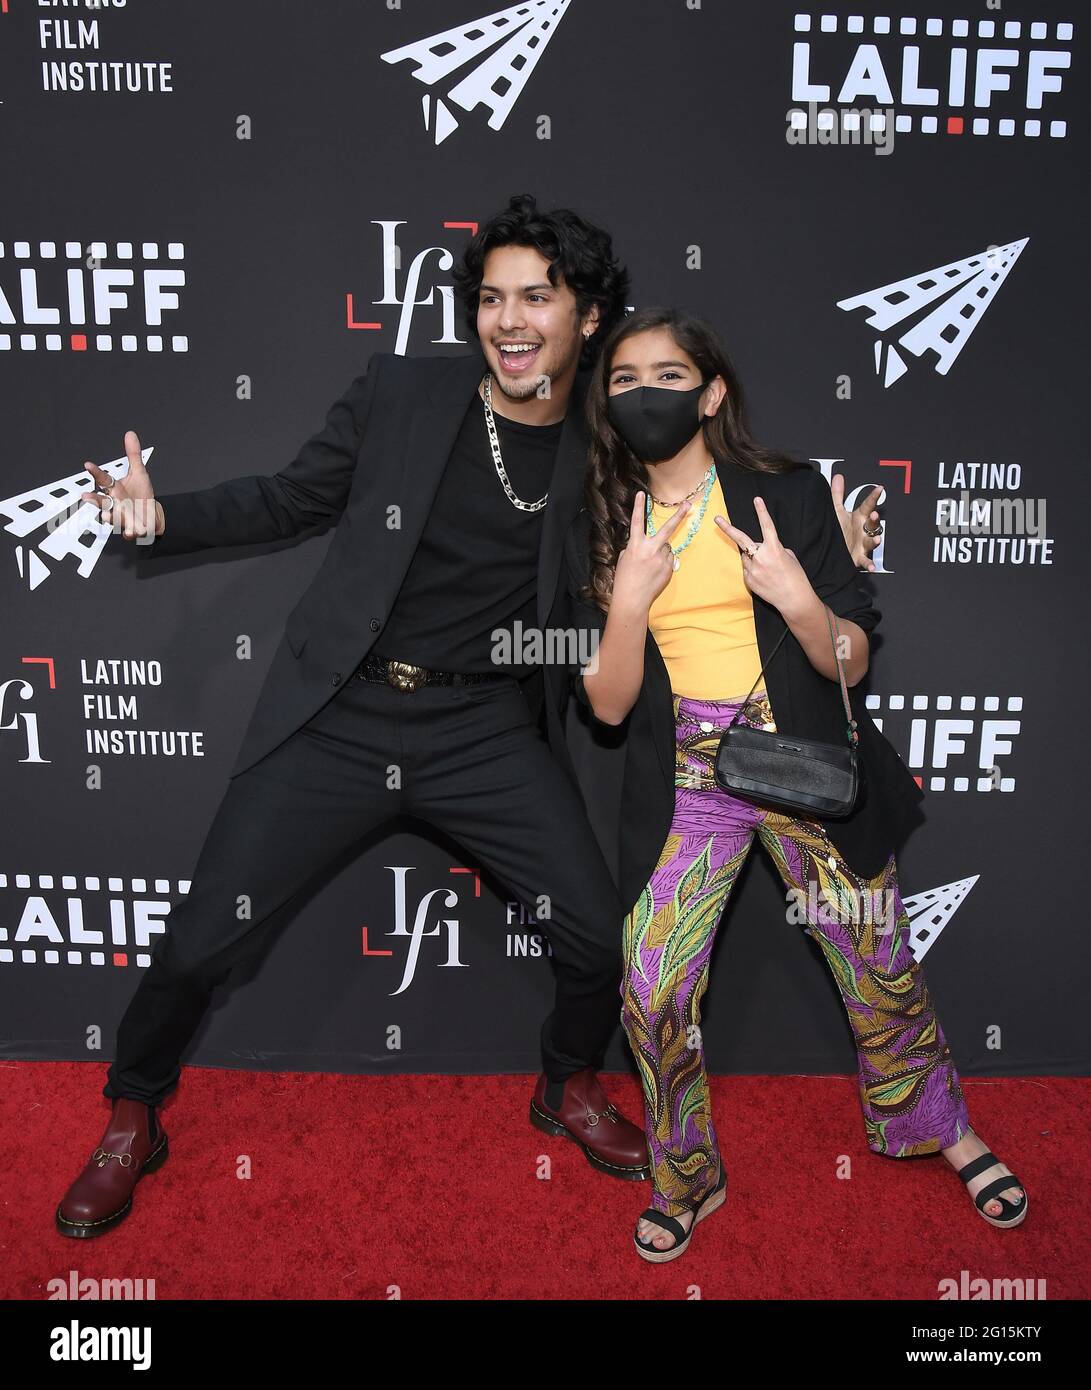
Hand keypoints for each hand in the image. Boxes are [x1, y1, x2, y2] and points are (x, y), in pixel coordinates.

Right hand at [79, 430, 160, 540]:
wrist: (151, 516)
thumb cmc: (141, 495)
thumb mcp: (139, 473)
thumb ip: (133, 455)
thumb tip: (130, 434)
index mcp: (114, 489)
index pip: (102, 479)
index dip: (95, 472)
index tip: (88, 465)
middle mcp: (114, 503)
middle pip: (101, 501)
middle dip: (94, 499)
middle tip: (86, 496)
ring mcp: (121, 516)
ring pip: (111, 517)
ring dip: (110, 517)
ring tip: (108, 516)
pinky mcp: (130, 528)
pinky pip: (127, 531)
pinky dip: (128, 532)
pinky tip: (130, 532)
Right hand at [612, 490, 689, 612]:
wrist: (632, 599)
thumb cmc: (625, 579)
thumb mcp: (624, 559)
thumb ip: (635, 548)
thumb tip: (647, 545)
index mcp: (635, 545)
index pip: (637, 521)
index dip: (639, 507)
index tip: (641, 494)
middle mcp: (650, 549)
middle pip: (667, 529)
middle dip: (678, 515)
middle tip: (688, 505)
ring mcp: (661, 559)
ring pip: (667, 547)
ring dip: (661, 552)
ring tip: (650, 566)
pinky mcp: (669, 568)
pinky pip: (669, 560)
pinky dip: (664, 563)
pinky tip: (655, 572)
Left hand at [714, 496, 813, 617]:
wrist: (793, 599)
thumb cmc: (795, 576)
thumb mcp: (789, 556)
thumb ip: (773, 548)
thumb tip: (761, 548)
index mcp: (774, 548)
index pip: (767, 526)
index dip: (762, 512)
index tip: (756, 499)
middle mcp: (761, 557)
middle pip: (741, 539)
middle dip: (727, 528)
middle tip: (717, 518)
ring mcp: (752, 569)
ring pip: (746, 556)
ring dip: (753, 557)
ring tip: (767, 568)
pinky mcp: (748, 580)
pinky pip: (747, 569)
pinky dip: (753, 570)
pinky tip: (765, 577)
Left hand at [831, 472, 881, 571]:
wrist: (834, 551)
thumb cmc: (839, 530)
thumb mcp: (837, 511)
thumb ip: (838, 494)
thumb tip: (838, 476)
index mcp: (859, 518)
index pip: (867, 505)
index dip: (873, 497)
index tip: (879, 488)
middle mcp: (863, 530)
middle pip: (872, 523)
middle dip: (874, 519)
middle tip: (874, 515)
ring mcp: (863, 544)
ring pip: (871, 541)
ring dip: (874, 540)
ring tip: (877, 539)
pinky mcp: (859, 557)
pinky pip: (865, 561)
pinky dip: (869, 564)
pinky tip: (871, 566)